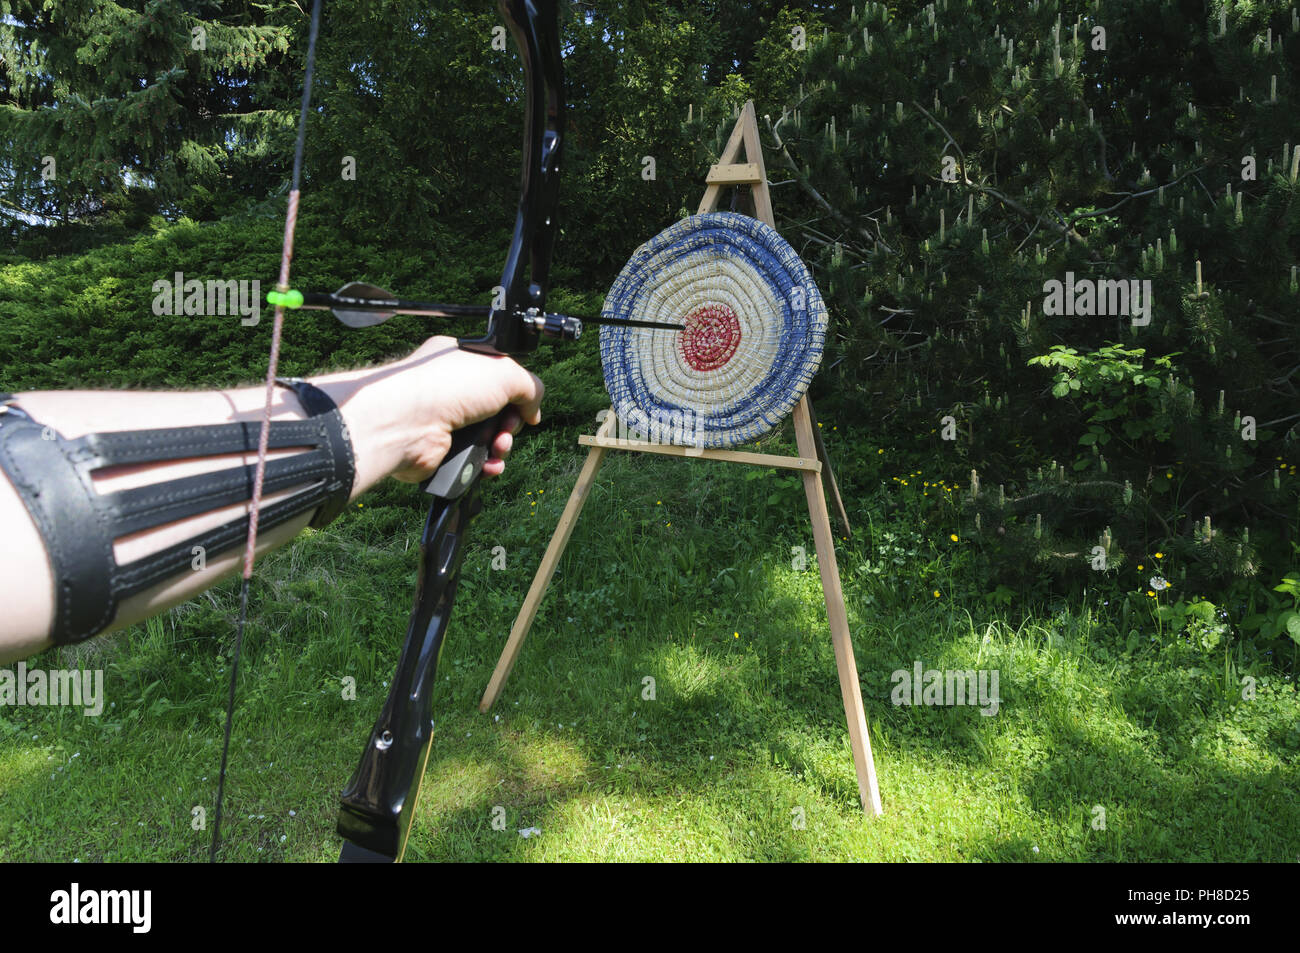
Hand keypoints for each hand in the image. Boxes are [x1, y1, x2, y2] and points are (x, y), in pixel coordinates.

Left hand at [378, 336, 544, 483]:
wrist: (407, 422)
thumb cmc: (446, 387)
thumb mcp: (505, 371)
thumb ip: (530, 387)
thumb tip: (533, 411)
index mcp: (460, 361)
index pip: (498, 377)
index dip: (515, 393)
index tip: (524, 405)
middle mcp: (450, 390)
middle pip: (497, 411)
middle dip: (511, 424)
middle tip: (507, 427)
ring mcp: (444, 422)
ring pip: (487, 439)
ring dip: (501, 446)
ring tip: (498, 446)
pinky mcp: (441, 451)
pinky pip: (474, 462)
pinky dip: (487, 465)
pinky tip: (489, 464)